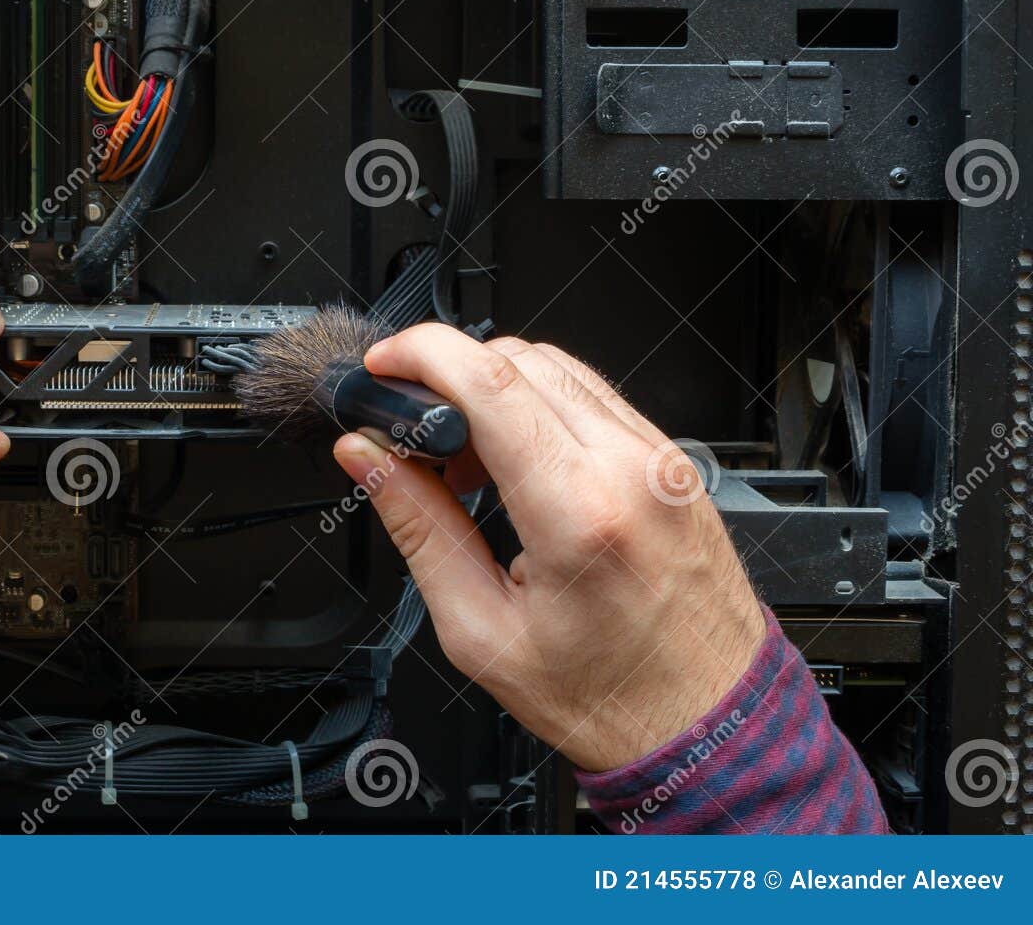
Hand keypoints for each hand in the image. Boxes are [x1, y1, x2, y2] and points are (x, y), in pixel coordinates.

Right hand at [331, 327, 764, 772]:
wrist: (708, 723)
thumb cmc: (609, 697)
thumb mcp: (480, 630)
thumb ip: (417, 528)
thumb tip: (367, 458)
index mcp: (578, 514)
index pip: (490, 382)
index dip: (422, 353)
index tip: (384, 363)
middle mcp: (630, 470)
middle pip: (518, 360)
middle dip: (447, 373)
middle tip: (410, 430)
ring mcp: (660, 460)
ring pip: (556, 367)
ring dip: (491, 389)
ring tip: (461, 461)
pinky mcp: (672, 462)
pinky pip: (592, 396)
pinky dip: (536, 407)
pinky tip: (512, 461)